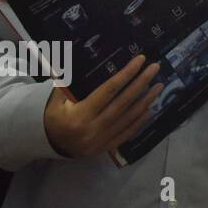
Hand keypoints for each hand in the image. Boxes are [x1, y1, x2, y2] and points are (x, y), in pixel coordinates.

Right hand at [43, 54, 162, 158]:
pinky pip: (127, 132)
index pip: (109, 90)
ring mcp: (101, 140)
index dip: (126, 74)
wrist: (49, 145)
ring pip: (129, 118)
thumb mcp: (55, 100)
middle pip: (123, 102)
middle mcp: (93, 128)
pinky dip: (140, 120)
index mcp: (79, 115)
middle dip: (141, 83)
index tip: (140, 60)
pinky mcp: (106, 147)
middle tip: (155, 68)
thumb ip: (68, 83)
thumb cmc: (54, 117)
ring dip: (146, 100)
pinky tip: (150, 108)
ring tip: (158, 86)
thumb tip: (78, 61)